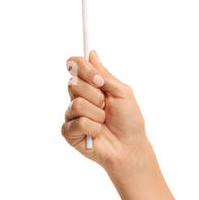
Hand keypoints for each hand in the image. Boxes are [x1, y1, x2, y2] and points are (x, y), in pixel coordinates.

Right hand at [61, 50, 151, 172]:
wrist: (129, 146)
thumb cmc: (129, 120)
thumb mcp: (121, 92)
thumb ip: (104, 74)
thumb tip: (91, 53)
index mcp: (90, 85)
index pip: (75, 66)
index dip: (83, 68)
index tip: (99, 80)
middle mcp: (78, 97)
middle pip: (73, 84)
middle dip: (95, 95)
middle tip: (106, 106)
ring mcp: (71, 115)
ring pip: (77, 104)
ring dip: (97, 114)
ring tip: (103, 122)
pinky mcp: (68, 132)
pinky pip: (78, 122)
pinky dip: (93, 128)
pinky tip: (97, 133)